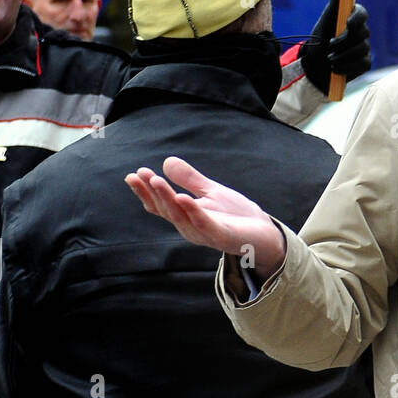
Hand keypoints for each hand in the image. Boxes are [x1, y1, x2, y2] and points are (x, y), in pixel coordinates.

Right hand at [125, 156, 285, 277]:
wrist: (264, 233)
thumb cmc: (236, 215)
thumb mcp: (211, 192)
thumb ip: (190, 179)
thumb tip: (166, 161)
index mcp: (186, 216)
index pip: (160, 205)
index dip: (145, 191)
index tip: (133, 174)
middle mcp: (190, 226)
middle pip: (166, 210)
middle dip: (152, 192)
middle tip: (140, 174)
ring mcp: (205, 233)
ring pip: (180, 216)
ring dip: (167, 198)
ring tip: (156, 180)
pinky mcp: (222, 236)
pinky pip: (204, 224)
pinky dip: (193, 212)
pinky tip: (183, 197)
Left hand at [300, 0, 370, 90]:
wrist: (316, 65)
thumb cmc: (320, 41)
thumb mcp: (323, 25)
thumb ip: (331, 9)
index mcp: (352, 19)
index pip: (362, 14)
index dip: (358, 18)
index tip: (348, 23)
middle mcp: (361, 32)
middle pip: (363, 33)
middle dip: (344, 41)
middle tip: (330, 46)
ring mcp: (364, 48)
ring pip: (361, 49)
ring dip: (343, 55)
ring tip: (329, 59)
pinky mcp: (365, 63)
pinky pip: (361, 64)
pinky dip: (346, 67)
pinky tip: (335, 68)